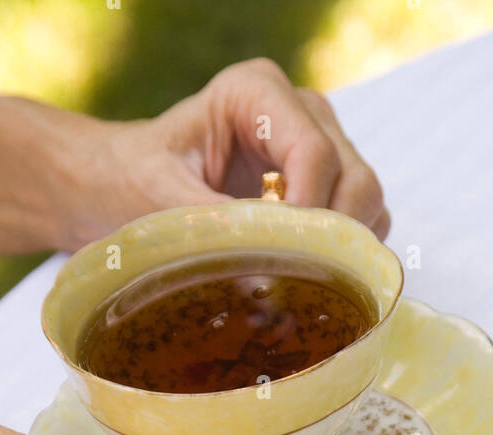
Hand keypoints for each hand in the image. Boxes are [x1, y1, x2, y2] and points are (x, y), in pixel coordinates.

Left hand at [53, 58, 390, 249]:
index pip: (314, 152)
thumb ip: (216, 230)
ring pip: (367, 202)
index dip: (309, 213)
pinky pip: (361, 224)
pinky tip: (304, 277)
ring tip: (298, 282)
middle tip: (298, 284)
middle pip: (355, 178)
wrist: (124, 187)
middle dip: (333, 238)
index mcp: (256, 92)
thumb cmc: (135, 183)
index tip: (285, 263)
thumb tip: (267, 278)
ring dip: (342, 251)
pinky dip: (343, 257)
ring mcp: (321, 145)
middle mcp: (300, 110)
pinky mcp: (327, 185)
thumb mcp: (162, 201)